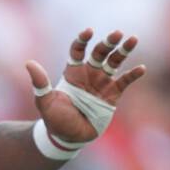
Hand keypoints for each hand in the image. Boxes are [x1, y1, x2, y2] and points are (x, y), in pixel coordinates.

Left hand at [25, 28, 145, 143]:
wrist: (68, 138)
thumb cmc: (55, 119)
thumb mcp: (45, 102)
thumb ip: (40, 83)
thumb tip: (28, 63)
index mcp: (72, 72)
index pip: (78, 50)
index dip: (82, 40)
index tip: (88, 32)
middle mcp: (89, 73)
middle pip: (100, 52)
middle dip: (108, 42)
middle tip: (117, 33)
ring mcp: (102, 82)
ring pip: (115, 61)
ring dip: (124, 50)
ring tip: (132, 39)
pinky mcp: (113, 94)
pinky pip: (125, 81)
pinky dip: (133, 74)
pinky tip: (140, 68)